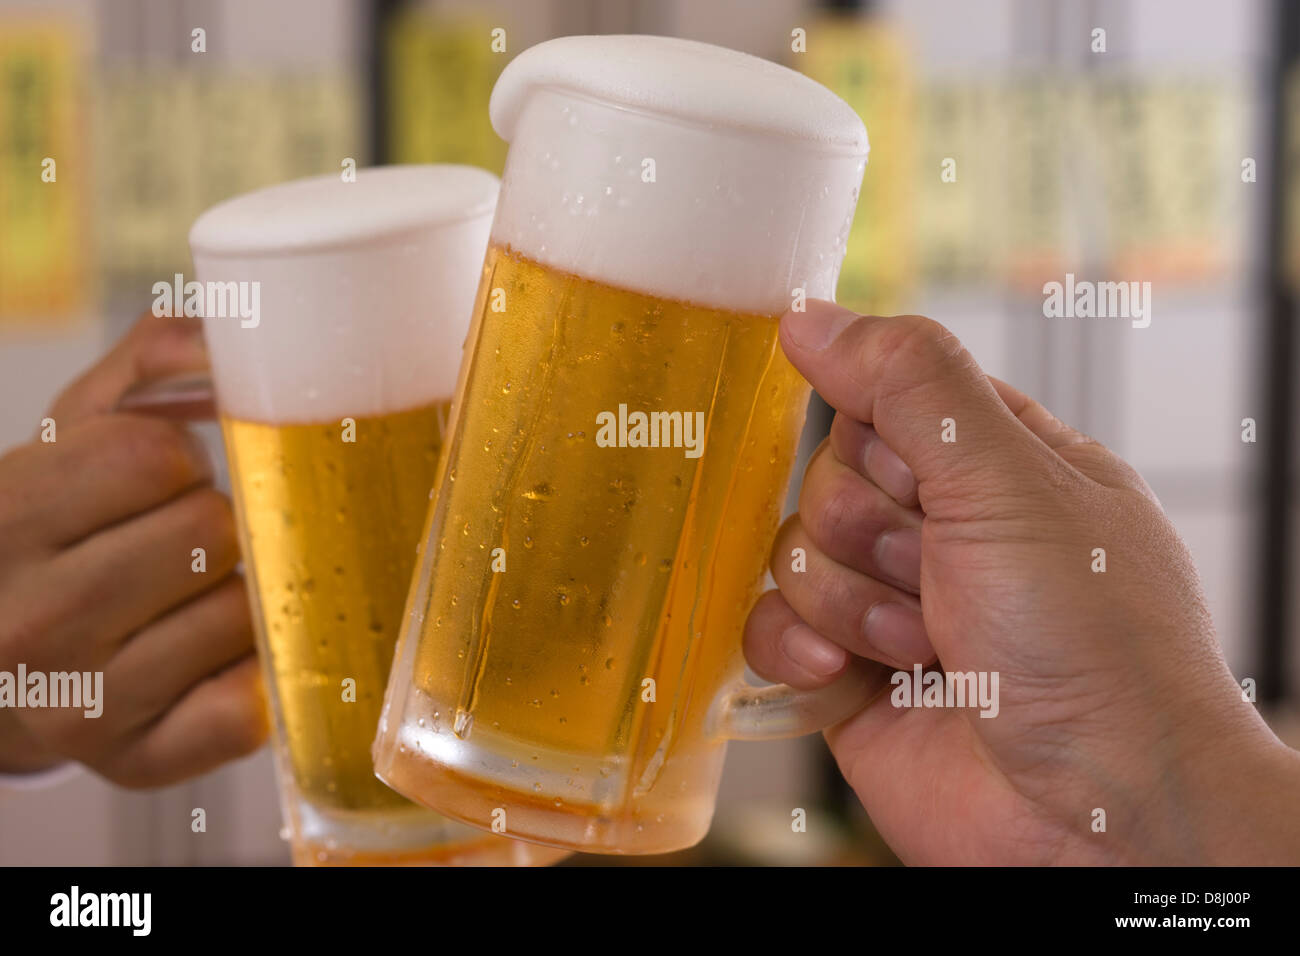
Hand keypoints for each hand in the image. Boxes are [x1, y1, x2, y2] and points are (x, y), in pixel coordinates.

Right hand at [0, 314, 266, 785]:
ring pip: (242, 612)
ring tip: (192, 600)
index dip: (178, 458)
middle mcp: (29, 620)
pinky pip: (248, 704)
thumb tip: (225, 331)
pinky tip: (216, 660)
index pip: (149, 456)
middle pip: (209, 532)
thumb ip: (145, 363)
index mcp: (5, 518)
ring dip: (240, 595)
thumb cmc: (56, 535)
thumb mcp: (72, 435)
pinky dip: (254, 676)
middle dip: (215, 524)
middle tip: (184, 543)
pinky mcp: (137, 761)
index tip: (160, 479)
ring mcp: (82, 704)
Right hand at [743, 300, 1299, 863]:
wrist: (1095, 811)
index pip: (885, 398)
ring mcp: (889, 605)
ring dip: (850, 601)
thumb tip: (810, 314)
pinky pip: (767, 627)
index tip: (912, 470)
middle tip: (939, 576)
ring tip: (924, 645)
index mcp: (996, 466)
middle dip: (873, 531)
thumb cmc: (1093, 643)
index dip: (881, 434)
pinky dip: (796, 647)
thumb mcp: (1008, 479)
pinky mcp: (845, 677)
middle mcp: (941, 531)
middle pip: (829, 476)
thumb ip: (908, 382)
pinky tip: (847, 674)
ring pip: (792, 552)